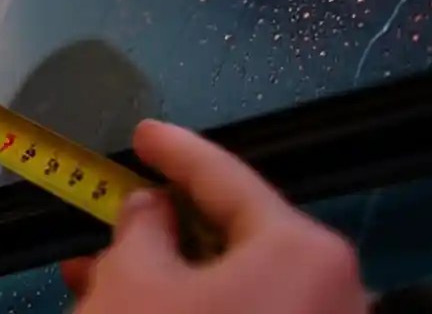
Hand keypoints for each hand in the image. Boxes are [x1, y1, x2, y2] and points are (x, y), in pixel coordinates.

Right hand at [61, 120, 367, 313]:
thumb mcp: (130, 282)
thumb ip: (140, 227)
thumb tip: (151, 208)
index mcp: (303, 251)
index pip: (227, 178)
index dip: (175, 150)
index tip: (144, 134)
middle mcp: (335, 292)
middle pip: (238, 238)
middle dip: (165, 227)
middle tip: (114, 213)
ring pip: (238, 289)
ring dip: (169, 277)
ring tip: (97, 273)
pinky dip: (196, 313)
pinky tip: (139, 310)